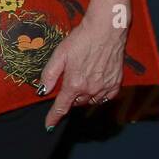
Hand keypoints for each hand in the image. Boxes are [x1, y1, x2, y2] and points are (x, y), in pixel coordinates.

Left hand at [40, 11, 127, 128]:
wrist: (105, 31)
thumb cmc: (80, 40)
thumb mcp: (59, 55)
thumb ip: (49, 75)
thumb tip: (42, 91)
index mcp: (74, 84)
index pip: (62, 106)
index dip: (54, 117)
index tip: (48, 126)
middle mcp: (91, 90)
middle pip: (76, 102)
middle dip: (69, 97)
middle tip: (67, 81)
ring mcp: (105, 88)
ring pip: (90, 100)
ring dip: (82, 95)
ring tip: (80, 78)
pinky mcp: (116, 84)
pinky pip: (104, 97)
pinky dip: (97, 94)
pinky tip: (94, 82)